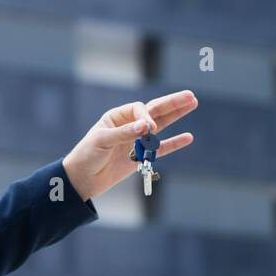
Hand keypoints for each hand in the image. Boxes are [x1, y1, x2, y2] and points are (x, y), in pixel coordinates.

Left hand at [60, 90, 196, 201]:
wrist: (82, 180)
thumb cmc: (87, 156)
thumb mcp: (102, 141)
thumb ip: (124, 133)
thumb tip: (146, 127)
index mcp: (117, 117)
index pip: (139, 110)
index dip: (146, 117)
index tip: (149, 129)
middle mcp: (129, 125)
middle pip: (154, 111)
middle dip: (172, 103)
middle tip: (190, 96)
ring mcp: (137, 141)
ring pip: (161, 126)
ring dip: (176, 115)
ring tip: (192, 103)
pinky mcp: (141, 157)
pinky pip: (161, 148)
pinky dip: (174, 143)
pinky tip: (188, 137)